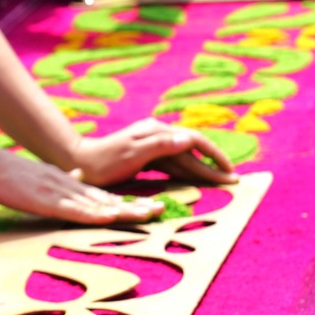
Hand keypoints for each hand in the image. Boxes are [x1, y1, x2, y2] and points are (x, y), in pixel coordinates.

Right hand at [0, 152, 164, 226]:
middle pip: (108, 199)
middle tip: (160, 210)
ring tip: (147, 213)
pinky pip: (74, 209)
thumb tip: (75, 181)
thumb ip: (60, 184)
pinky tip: (109, 215)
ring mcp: (60, 193)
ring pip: (97, 204)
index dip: (128, 203)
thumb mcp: (42, 179)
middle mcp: (70, 188)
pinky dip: (93, 213)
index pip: (104, 197)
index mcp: (70, 186)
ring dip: (124, 209)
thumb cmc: (12, 176)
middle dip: (135, 206)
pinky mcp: (46, 200)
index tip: (149, 207)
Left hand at [70, 117, 237, 186]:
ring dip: (204, 171)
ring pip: (184, 160)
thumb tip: (188, 139)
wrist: (78, 163)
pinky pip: (173, 166)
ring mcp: (151, 147)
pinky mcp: (146, 159)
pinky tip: (197, 182)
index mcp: (156, 132)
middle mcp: (157, 137)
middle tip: (235, 181)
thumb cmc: (103, 161)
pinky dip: (188, 174)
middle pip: (192, 151)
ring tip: (222, 182)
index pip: (194, 140)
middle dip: (214, 166)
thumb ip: (161, 145)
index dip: (214, 155)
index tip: (229, 170)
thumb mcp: (132, 152)